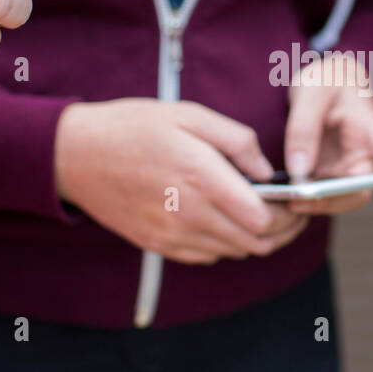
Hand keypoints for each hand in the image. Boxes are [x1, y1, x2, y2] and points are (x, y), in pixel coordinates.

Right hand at [54, 99, 306, 263]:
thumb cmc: (134, 127)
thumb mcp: (190, 115)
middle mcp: (189, 214)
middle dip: (282, 231)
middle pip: (255, 243)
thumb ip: (237, 141)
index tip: (296, 200)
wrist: (76, 155)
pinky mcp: (159, 245)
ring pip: (234, 253)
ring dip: (255, 239)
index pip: (264, 219)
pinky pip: (207, 256)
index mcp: (202, 178)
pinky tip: (226, 221)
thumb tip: (267, 170)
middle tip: (292, 213)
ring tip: (263, 216)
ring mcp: (172, 235)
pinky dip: (226, 244)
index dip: (288, 213)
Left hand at [282, 56, 372, 214]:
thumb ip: (303, 127)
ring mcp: (345, 168)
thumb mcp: (312, 92)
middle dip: (333, 200)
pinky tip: (281, 194)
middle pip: (362, 188)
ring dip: (314, 203)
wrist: (319, 83)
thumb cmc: (325, 81)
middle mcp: (363, 154)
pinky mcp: (327, 175)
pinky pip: (319, 195)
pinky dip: (303, 199)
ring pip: (339, 199)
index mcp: (372, 126)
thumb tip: (300, 172)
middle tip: (299, 199)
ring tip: (285, 198)